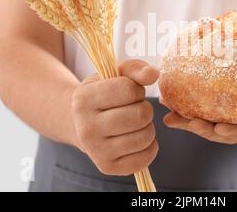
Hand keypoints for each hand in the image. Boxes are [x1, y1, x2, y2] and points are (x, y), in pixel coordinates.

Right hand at [71, 60, 159, 175]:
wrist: (82, 124)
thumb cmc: (104, 94)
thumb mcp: (114, 75)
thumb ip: (135, 68)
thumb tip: (154, 74)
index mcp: (84, 99)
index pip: (128, 89)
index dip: (136, 88)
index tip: (129, 91)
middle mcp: (86, 128)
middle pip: (140, 115)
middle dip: (145, 108)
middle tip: (134, 108)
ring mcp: (96, 151)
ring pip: (145, 137)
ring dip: (148, 127)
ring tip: (135, 123)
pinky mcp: (108, 167)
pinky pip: (145, 158)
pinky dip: (150, 146)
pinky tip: (138, 137)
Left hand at [162, 92, 236, 145]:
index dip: (236, 133)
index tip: (218, 129)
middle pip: (224, 132)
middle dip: (202, 128)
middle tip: (182, 120)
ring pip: (212, 124)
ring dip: (189, 120)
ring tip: (169, 112)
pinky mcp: (233, 111)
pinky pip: (210, 111)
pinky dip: (191, 108)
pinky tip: (174, 101)